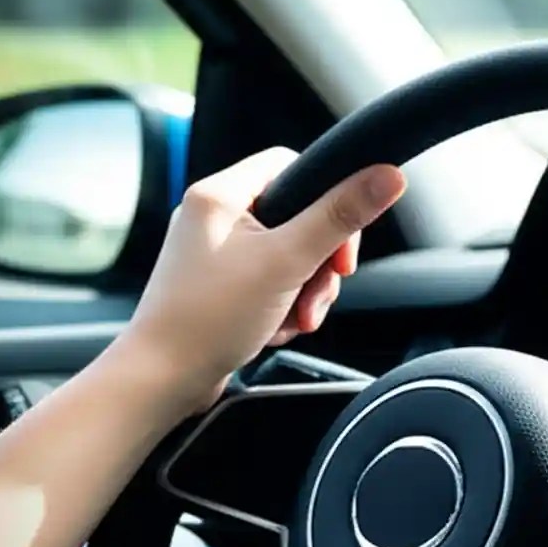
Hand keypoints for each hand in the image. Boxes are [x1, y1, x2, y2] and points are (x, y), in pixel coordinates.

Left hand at [121, 148, 405, 412]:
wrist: (161, 381)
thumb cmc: (207, 320)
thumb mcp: (288, 262)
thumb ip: (340, 217)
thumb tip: (386, 177)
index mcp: (221, 194)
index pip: (294, 166)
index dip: (329, 198)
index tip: (342, 240)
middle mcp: (214, 216)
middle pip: (299, 216)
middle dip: (320, 260)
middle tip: (321, 286)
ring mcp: (215, 252)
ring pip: (290, 254)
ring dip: (306, 289)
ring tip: (296, 317)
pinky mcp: (219, 284)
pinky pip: (272, 281)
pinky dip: (284, 304)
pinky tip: (276, 328)